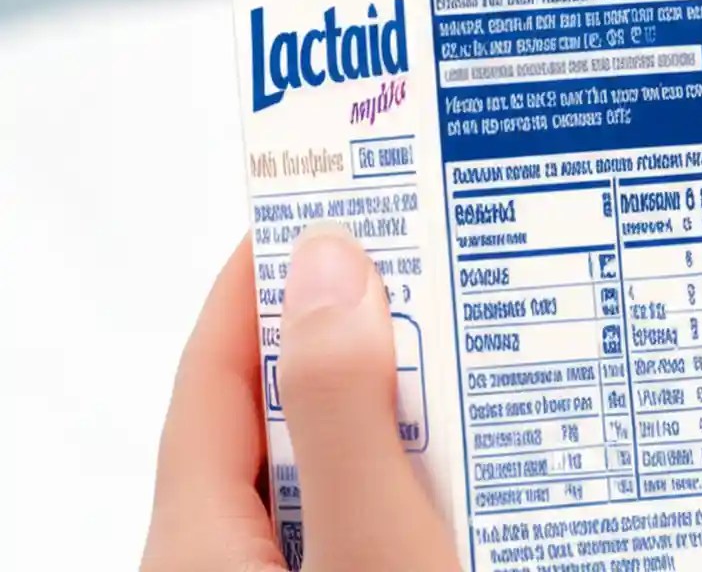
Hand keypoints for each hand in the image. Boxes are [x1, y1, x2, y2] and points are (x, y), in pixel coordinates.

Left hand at [141, 228, 459, 570]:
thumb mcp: (373, 546)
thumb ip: (344, 413)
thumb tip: (327, 267)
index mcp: (194, 542)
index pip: (211, 374)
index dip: (257, 286)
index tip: (318, 213)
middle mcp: (215, 565)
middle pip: (268, 426)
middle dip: (340, 345)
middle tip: (420, 280)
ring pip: (317, 482)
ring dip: (381, 424)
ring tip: (459, 373)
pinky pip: (349, 529)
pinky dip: (396, 488)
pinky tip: (457, 479)